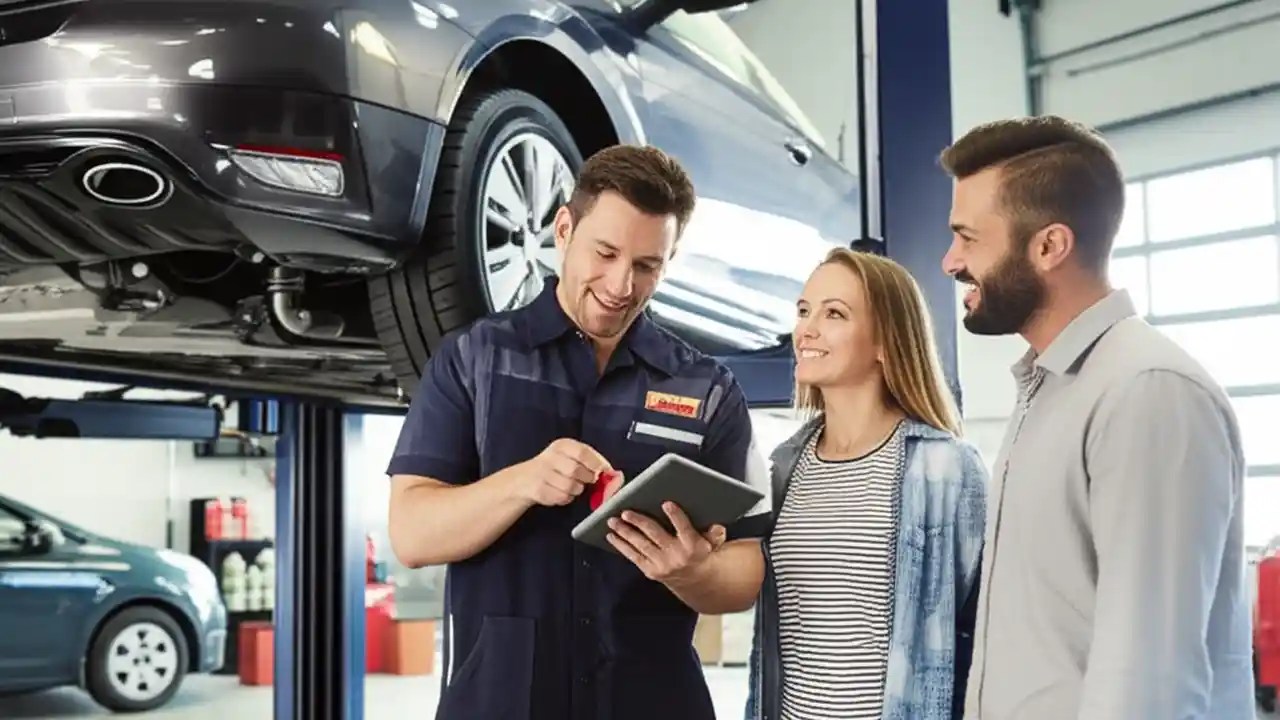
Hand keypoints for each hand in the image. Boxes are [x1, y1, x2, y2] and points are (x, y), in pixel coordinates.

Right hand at [512, 438, 612, 506]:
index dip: (596, 464)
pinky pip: (562, 497)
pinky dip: (567, 498)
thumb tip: (615, 473)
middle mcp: (551, 457)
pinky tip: (562, 493)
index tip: (604, 472)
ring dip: (577, 490)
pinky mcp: (539, 490)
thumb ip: (593, 461)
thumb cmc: (557, 467)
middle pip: (577, 470)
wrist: (526, 479)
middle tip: (586, 481)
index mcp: (562, 445)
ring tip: (572, 486)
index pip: (582, 452)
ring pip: (571, 487)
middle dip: (586, 479)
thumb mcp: (572, 457)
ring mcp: (543, 474)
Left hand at [607, 501, 725, 586]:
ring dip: (625, 532)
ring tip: (612, 520)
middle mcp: (676, 556)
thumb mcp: (714, 542)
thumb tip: (715, 524)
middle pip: (656, 535)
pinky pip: (633, 556)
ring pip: (640, 545)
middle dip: (640, 522)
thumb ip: (715, 532)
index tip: (666, 503)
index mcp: (693, 546)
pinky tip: (611, 535)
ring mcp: (661, 564)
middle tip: (626, 511)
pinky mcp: (650, 570)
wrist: (695, 580)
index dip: (676, 516)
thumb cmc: (701, 551)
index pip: (684, 528)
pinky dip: (621, 545)